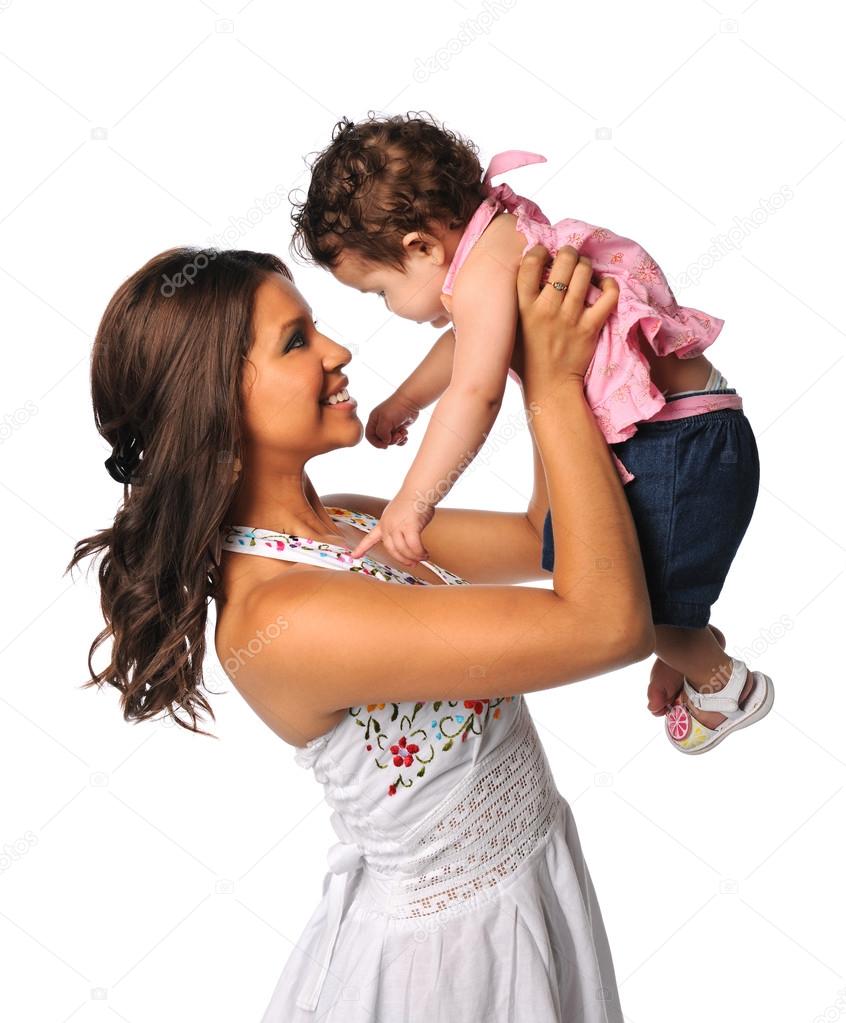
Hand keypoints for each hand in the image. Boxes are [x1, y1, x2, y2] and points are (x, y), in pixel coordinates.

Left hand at [349, 493, 434, 567]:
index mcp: (383, 522)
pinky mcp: (410, 526)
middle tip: (412, 564)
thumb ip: (401, 528)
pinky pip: (414, 546)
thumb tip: (411, 544)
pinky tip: (425, 553)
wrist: (418, 489)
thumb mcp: (400, 515)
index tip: (354, 555)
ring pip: (403, 550)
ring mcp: (398, 526)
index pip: (370, 537)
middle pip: (391, 549)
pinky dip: (419, 552)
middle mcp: (388, 525)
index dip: (362, 548)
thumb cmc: (414, 501)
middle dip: (402, 559)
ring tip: (422, 557)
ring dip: (414, 557)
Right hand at [365, 392, 420, 448]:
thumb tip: (386, 442)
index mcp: (374, 420)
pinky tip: (406, 435)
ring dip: (397, 440)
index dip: (376, 443)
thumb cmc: (396, 409)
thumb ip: (382, 433)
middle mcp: (381, 423)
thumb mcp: (386, 421)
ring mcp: (390, 426)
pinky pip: (398, 438)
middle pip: (381, 439)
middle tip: (398, 436)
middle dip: (390, 441)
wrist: (411, 401)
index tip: (385, 446)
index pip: (369, 436)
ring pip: (391, 440)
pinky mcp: (399, 427)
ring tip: (402, 434)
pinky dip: (402, 439)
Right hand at [516, 245, 618, 394]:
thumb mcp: (509, 330)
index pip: (529, 265)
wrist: (549, 386)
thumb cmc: (526, 359)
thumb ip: (511, 306)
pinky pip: (608, 296)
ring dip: (585, 264)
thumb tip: (516, 276)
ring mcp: (570, 318)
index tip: (542, 253)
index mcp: (523, 308)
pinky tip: (604, 285)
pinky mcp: (590, 327)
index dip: (538, 251)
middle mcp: (547, 309)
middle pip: (562, 262)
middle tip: (568, 256)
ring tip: (583, 267)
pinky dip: (609, 286)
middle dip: (567, 253)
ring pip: (584, 273)